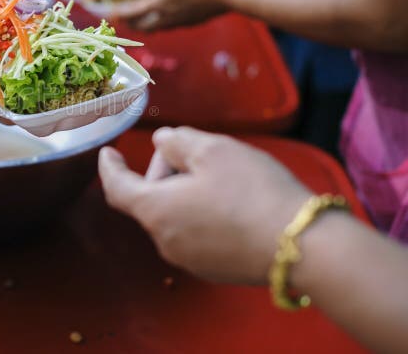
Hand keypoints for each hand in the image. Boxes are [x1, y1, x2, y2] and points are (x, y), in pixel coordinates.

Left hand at [99, 127, 311, 283]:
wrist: (304, 246)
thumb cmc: (253, 191)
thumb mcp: (212, 149)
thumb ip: (176, 141)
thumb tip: (162, 143)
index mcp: (155, 210)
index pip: (117, 188)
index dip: (109, 167)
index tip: (107, 153)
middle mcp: (165, 241)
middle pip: (151, 198)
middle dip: (167, 171)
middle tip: (200, 154)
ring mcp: (190, 260)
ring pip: (175, 215)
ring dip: (187, 192)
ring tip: (226, 178)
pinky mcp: (214, 270)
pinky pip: (197, 233)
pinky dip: (204, 213)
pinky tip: (237, 204)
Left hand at [113, 0, 228, 30]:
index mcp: (155, 6)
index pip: (129, 13)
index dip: (117, 13)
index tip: (108, 12)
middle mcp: (163, 19)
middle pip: (141, 26)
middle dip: (131, 22)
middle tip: (125, 14)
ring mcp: (178, 23)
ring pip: (156, 27)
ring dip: (146, 22)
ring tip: (144, 12)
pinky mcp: (189, 22)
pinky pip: (169, 24)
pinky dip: (161, 20)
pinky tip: (166, 10)